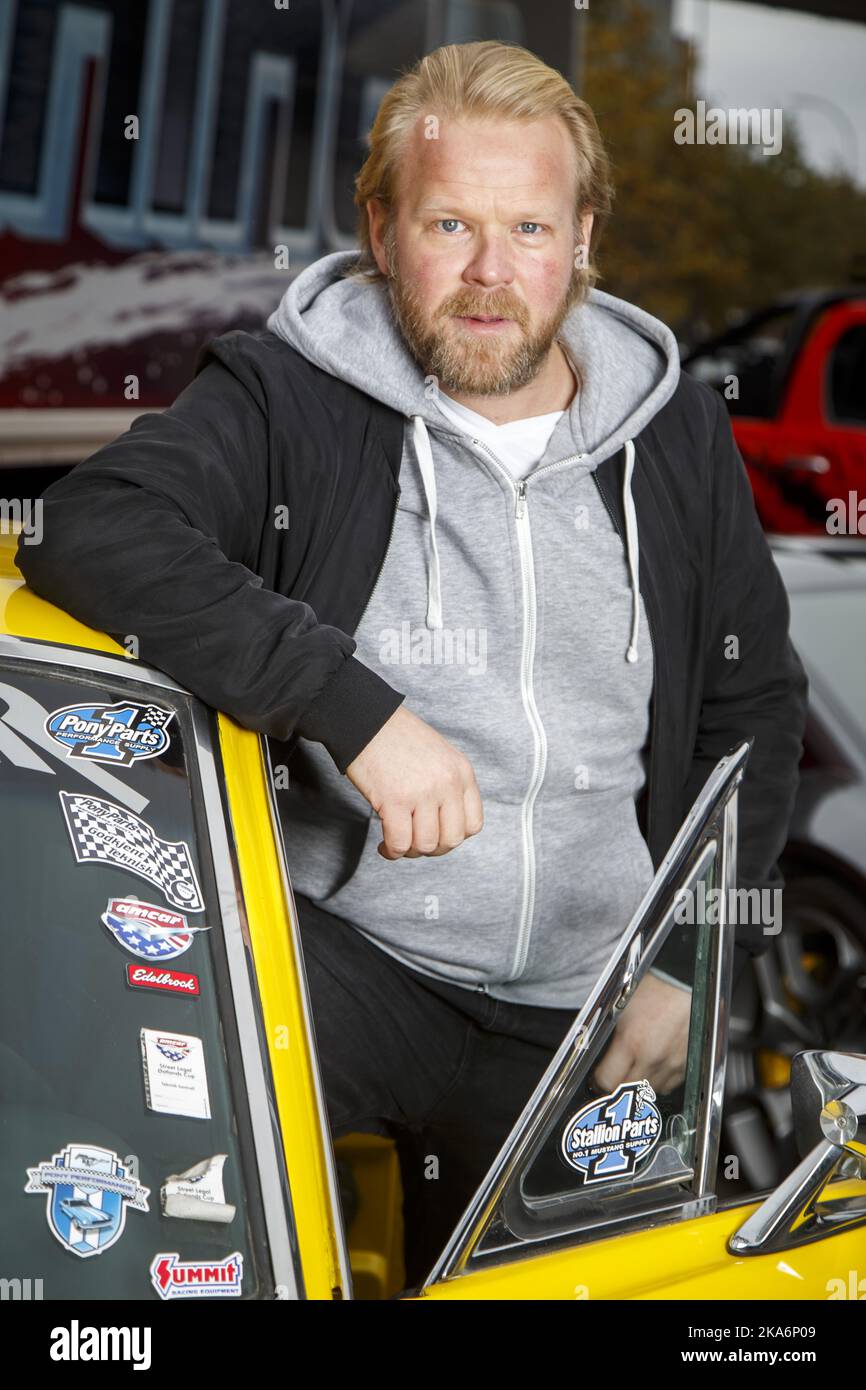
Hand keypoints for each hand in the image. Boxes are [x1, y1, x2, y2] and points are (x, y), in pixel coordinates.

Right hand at [345, 705, 483, 859]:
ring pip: (425, 845)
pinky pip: (399, 843)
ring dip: (409, 851)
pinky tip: (383, 846)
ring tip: (396, 843)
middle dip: (431, 850)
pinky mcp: (395, 799)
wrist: (366, 720)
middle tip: (413, 842)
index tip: (435, 835)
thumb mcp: (439, 757)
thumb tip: (444, 825)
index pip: (473, 825)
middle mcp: (447, 783)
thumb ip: (448, 786)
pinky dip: (391, 851)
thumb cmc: (397, 739)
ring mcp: (423, 791)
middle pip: (451, 840)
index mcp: (462, 772)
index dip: (452, 837)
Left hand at [592, 972, 691, 1095]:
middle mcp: (652, 1057)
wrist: (688, 982)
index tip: (598, 1077)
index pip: (607, 1081)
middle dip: (617, 1084)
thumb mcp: (621, 1005)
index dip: (599, 1081)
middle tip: (614, 1075)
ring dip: (639, 1084)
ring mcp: (672, 1064)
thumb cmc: (655, 987)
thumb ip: (609, 1033)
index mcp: (631, 1042)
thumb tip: (597, 1052)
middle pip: (627, 1091)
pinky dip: (660, 1080)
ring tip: (635, 1067)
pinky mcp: (687, 1064)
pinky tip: (655, 1065)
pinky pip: (669, 1085)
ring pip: (649, 1091)